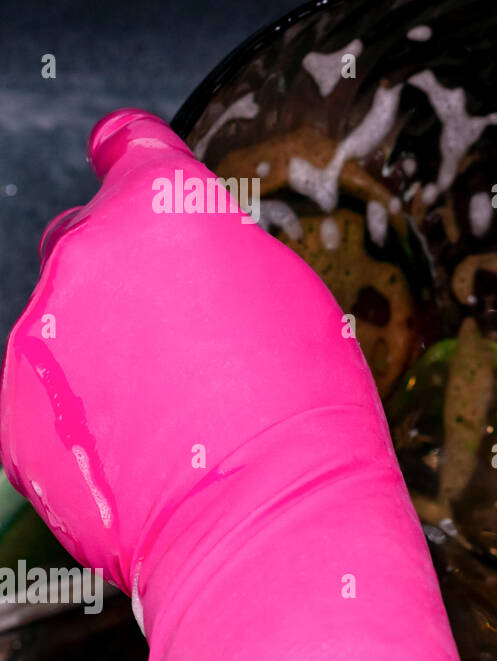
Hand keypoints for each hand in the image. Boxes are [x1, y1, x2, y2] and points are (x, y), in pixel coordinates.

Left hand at [0, 109, 494, 660]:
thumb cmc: (303, 409)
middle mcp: (88, 252)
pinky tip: (144, 446)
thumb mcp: (289, 297)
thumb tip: (186, 263)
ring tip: (177, 410)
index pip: (127, 143)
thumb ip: (218, 255)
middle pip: (87, 237)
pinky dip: (85, 411)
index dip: (131, 150)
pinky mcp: (16, 407)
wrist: (263, 517)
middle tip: (185, 333)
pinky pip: (50, 391)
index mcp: (166, 207)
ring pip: (67, 321)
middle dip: (125, 272)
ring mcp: (41, 332)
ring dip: (106, 348)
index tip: (124, 154)